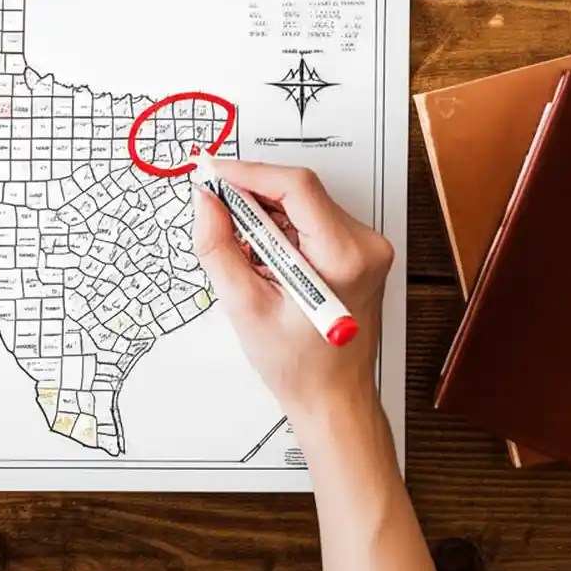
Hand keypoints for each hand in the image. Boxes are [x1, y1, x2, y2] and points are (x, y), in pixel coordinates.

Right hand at [192, 161, 393, 420]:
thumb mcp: (244, 306)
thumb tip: (205, 202)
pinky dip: (277, 230)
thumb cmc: (299, 366)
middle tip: (212, 208)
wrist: (332, 397)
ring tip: (238, 250)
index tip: (213, 173)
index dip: (248, 173)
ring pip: (301, 204)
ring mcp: (364, 247)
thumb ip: (218, 248)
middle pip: (298, 192)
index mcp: (345, 257)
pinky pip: (309, 221)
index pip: (296, 187)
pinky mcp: (355, 252)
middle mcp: (364, 244)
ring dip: (262, 215)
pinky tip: (259, 257)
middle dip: (250, 196)